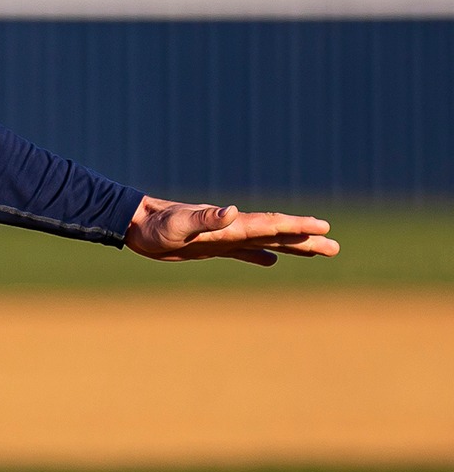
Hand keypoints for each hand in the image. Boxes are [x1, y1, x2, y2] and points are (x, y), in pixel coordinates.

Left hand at [124, 197, 338, 267]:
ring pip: (267, 243)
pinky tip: (273, 260)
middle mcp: (233, 229)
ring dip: (293, 247)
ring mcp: (224, 238)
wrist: (135, 224)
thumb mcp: (178, 225)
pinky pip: (244, 252)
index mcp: (230, 225)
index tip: (323, 226)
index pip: (271, 224)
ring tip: (319, 250)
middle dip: (306, 239)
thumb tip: (232, 211)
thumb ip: (204, 218)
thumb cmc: (154, 226)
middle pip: (278, 234)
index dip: (297, 226)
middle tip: (335, 246)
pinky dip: (261, 256)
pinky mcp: (212, 247)